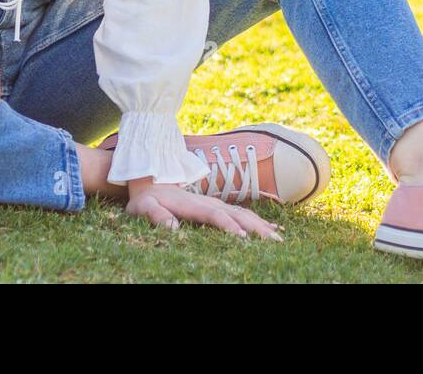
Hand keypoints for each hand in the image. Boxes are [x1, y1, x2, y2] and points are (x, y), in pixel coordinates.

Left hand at [124, 179, 284, 240]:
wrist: (152, 178)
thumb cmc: (146, 198)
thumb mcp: (143, 207)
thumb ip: (156, 215)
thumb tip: (172, 228)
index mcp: (193, 205)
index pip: (214, 215)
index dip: (229, 226)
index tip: (243, 238)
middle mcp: (209, 203)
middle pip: (237, 215)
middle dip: (257, 229)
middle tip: (275, 243)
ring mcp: (216, 204)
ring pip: (244, 214)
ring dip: (262, 226)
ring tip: (280, 239)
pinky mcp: (219, 207)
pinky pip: (242, 214)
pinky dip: (260, 221)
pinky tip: (274, 228)